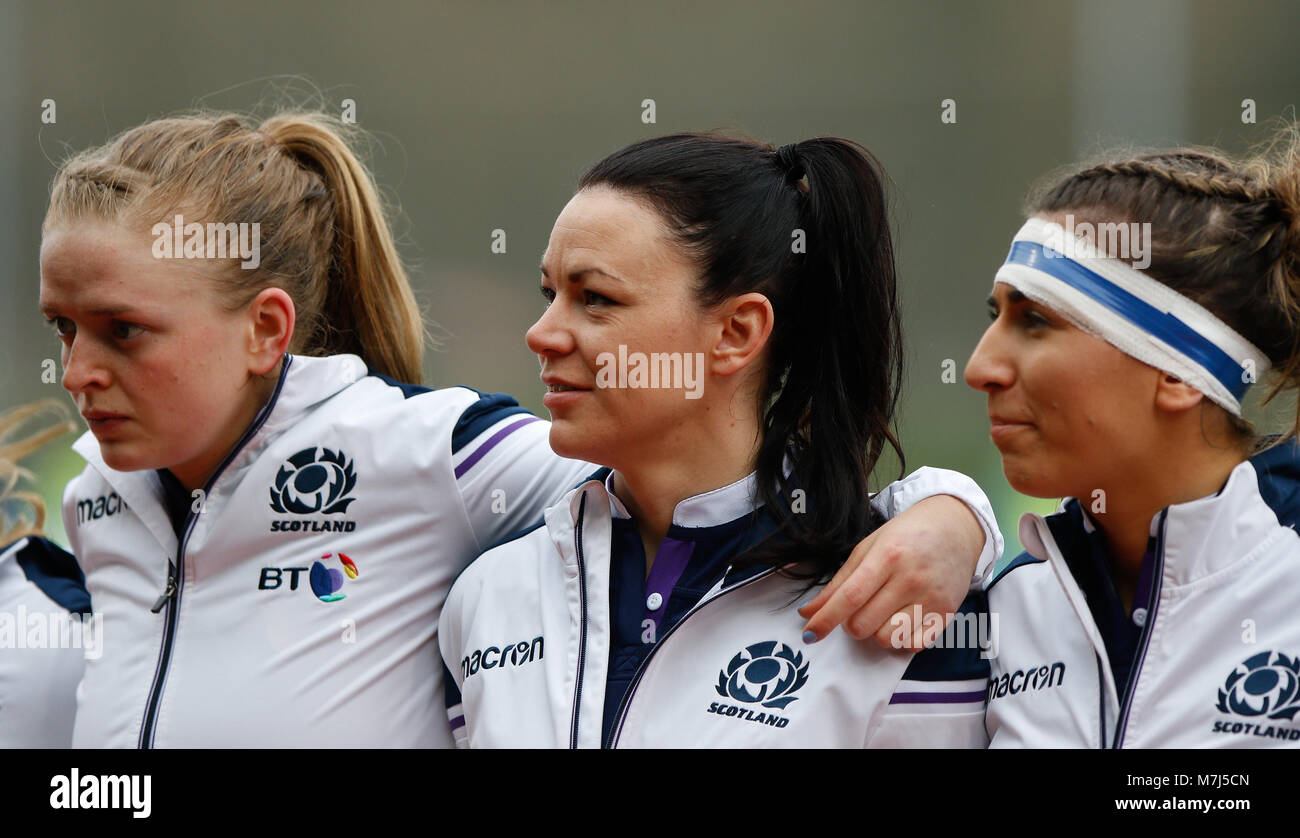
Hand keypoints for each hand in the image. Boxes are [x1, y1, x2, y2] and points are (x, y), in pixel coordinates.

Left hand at [797, 494, 983, 648]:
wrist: (955, 528)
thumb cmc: (906, 535)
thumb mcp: (868, 548)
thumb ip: (838, 582)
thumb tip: (808, 613)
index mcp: (887, 556)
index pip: (850, 597)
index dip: (825, 619)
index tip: (809, 634)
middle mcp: (910, 578)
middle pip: (864, 624)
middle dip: (851, 624)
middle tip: (858, 608)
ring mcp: (931, 597)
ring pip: (886, 639)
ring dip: (876, 632)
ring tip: (882, 612)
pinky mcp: (946, 613)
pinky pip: (912, 645)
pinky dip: (900, 639)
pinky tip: (901, 620)